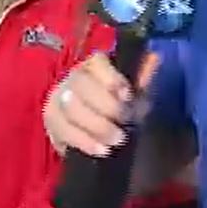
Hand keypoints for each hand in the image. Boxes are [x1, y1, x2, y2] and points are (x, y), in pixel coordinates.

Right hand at [43, 52, 159, 157]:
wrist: (102, 142)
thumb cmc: (122, 115)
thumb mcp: (137, 100)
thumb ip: (143, 81)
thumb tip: (155, 57)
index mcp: (95, 67)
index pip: (97, 62)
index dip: (111, 77)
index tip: (127, 95)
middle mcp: (73, 79)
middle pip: (80, 84)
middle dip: (105, 105)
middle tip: (125, 122)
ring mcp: (58, 100)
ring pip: (69, 106)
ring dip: (96, 125)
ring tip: (117, 140)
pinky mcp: (52, 123)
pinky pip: (62, 130)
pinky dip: (84, 141)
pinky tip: (101, 150)